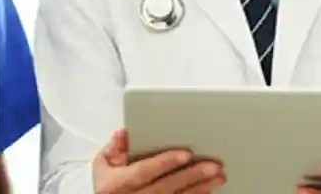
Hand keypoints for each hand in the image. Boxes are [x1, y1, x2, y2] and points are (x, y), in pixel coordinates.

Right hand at [93, 129, 225, 193]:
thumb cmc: (108, 186)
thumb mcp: (102, 166)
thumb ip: (113, 149)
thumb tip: (123, 133)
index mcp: (118, 184)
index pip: (143, 172)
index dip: (164, 162)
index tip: (185, 153)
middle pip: (166, 187)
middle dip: (191, 176)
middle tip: (214, 166)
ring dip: (200, 188)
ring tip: (218, 176)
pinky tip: (208, 191)